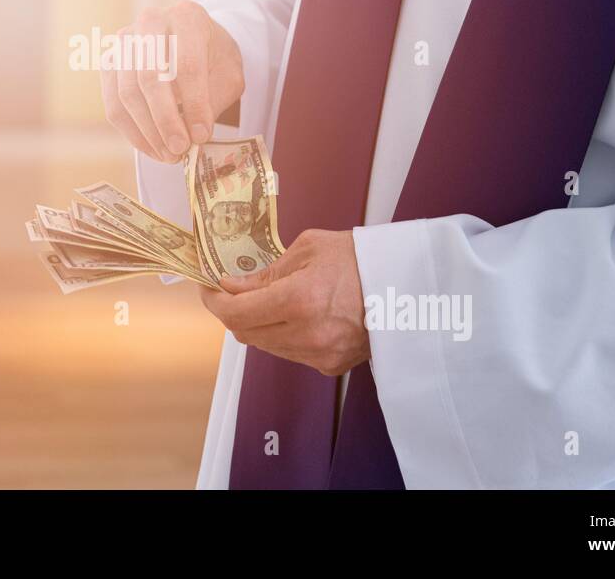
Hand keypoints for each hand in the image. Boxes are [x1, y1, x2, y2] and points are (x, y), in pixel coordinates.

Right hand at [100, 1, 244, 162]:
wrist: (193, 45)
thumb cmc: (213, 60)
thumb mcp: (228, 74)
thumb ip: (214, 99)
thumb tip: (193, 135)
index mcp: (187, 17)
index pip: (186, 64)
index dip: (194, 104)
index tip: (202, 136)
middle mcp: (150, 21)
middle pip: (150, 77)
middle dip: (165, 120)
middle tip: (180, 149)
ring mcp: (124, 41)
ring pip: (127, 93)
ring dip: (147, 131)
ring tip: (168, 155)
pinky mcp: (109, 63)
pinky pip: (113, 104)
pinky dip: (132, 133)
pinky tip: (152, 149)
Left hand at [200, 229, 368, 375]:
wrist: (406, 285)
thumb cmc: (360, 259)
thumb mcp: (307, 249)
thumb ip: (266, 272)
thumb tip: (233, 286)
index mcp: (299, 300)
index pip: (235, 314)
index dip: (214, 302)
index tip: (208, 288)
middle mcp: (307, 334)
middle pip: (245, 333)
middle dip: (232, 311)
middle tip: (231, 291)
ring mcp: (319, 355)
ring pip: (265, 345)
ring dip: (257, 324)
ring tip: (266, 300)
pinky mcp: (330, 366)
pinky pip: (288, 353)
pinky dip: (281, 335)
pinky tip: (293, 315)